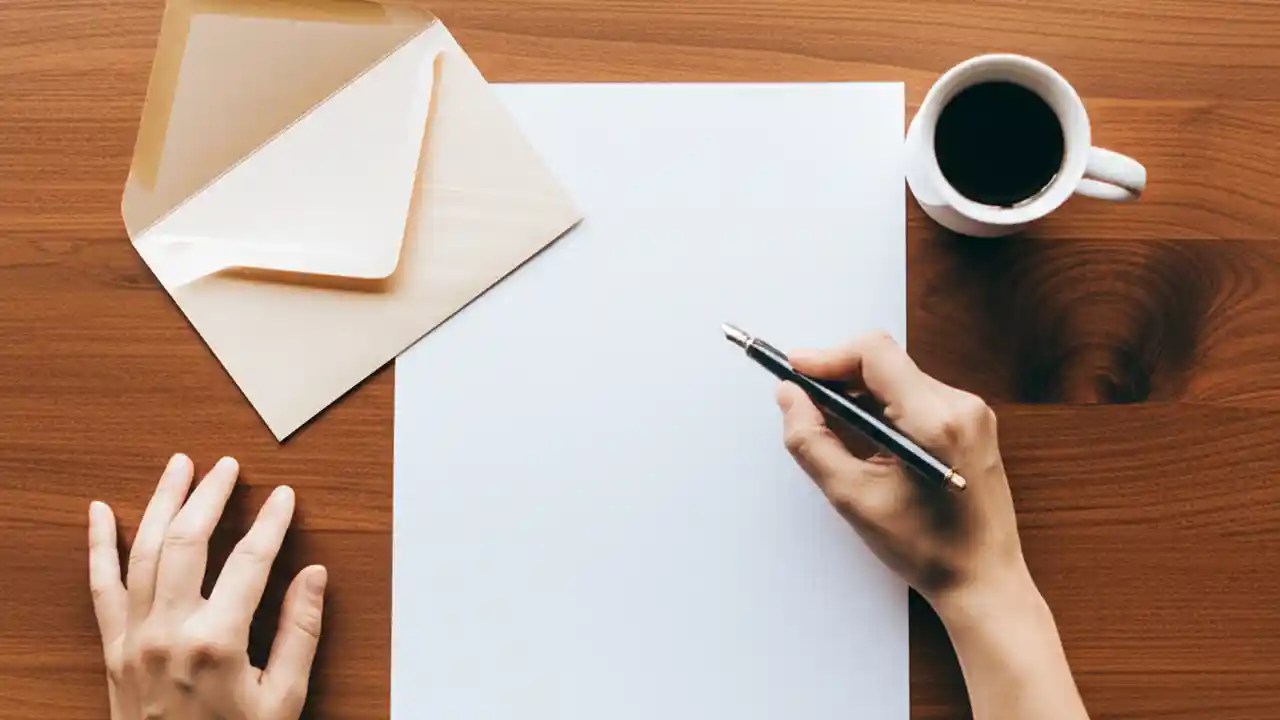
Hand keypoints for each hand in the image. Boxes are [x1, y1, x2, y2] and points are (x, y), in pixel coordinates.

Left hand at [88, 455, 325, 719]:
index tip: (284, 497)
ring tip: (178, 466)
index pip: (251, 561)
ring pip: (145, 552)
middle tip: (227, 466)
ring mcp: (135, 638)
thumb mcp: (282, 701)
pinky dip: (98, 547)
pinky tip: (100, 512)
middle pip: (189, 542)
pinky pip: (101, 588)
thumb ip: (300, 634)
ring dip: (162, 503)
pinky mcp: (113, 648)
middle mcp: (169, 632)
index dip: (271, 523)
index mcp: (217, 642)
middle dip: (209, 495)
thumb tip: (314, 576)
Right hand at [777, 332, 1089, 718]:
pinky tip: (865, 437)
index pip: (874, 353)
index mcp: (935, 421)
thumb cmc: (925, 549)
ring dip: (860, 394)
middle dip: (838, 376)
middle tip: (802, 402)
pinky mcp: (973, 424)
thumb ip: (811, 440)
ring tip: (830, 424)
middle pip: (885, 363)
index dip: (827, 356)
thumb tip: (788, 396)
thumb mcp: (852, 497)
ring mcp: (972, 413)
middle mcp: (960, 406)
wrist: (984, 582)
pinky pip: (917, 397)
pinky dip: (883, 407)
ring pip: (898, 379)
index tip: (793, 372)